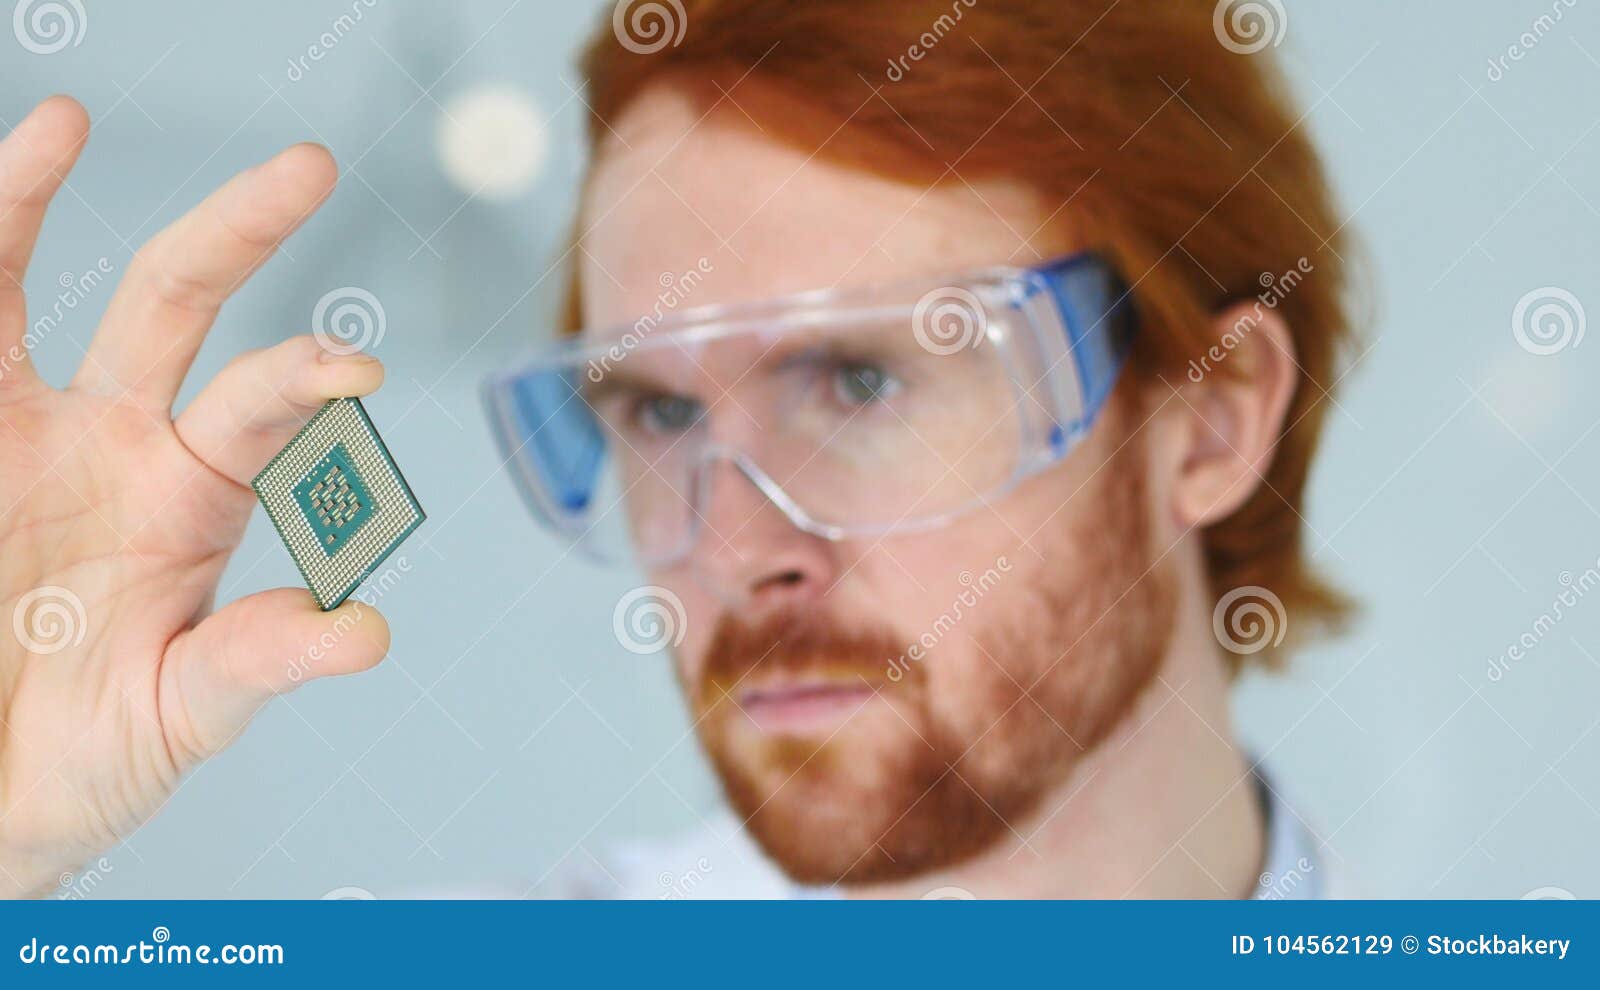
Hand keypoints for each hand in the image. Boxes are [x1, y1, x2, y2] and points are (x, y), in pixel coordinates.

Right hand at [0, 97, 390, 896]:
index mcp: (196, 498)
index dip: (306, 377)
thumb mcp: (181, 713)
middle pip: (180, 307)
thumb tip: (368, 631)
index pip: (263, 408)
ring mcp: (28, 434)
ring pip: (24, 294)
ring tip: (66, 120)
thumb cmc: (90, 754)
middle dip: (240, 229)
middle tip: (308, 165)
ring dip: (38, 203)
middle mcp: (122, 442)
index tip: (356, 366)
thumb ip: (260, 660)